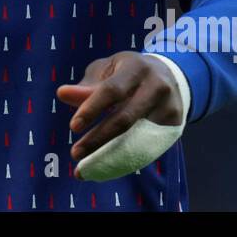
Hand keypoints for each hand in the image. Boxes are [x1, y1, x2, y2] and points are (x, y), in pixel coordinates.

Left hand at [56, 51, 183, 162]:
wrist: (169, 76)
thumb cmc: (127, 73)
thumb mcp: (108, 71)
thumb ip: (87, 86)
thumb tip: (62, 94)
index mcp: (136, 67)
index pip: (112, 90)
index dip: (92, 109)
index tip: (73, 127)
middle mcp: (156, 87)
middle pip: (125, 118)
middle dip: (98, 139)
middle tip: (76, 154)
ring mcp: (169, 108)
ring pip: (137, 139)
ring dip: (109, 157)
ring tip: (86, 168)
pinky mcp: (174, 127)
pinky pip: (147, 150)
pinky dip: (125, 161)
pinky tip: (105, 168)